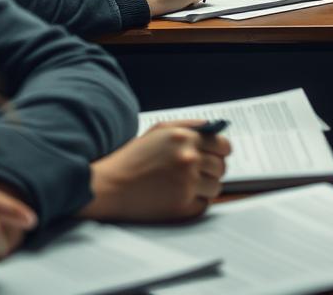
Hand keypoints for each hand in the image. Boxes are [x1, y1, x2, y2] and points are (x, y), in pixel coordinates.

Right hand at [83, 121, 230, 221]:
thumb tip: (214, 129)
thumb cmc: (133, 157)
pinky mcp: (181, 206)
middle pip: (221, 167)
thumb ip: (189, 126)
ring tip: (188, 185)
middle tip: (199, 172)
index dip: (222, 151)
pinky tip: (179, 196)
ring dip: (206, 187)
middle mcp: (189, 159)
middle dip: (213, 169)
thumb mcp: (159, 130)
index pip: (223, 145)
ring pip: (216, 187)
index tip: (218, 155)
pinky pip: (203, 205)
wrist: (110, 186)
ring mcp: (187, 184)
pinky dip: (195, 202)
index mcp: (185, 138)